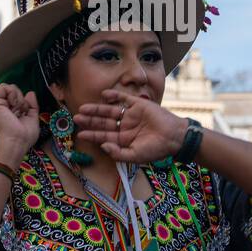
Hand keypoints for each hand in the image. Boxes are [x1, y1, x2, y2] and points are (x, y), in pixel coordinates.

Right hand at [0, 83, 39, 162]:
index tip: (24, 113)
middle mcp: (0, 107)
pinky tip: (14, 105)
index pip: (16, 97)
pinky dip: (13, 94)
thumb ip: (32, 105)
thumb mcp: (32, 119)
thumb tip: (30, 93)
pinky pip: (4, 87)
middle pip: (13, 91)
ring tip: (17, 110)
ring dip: (18, 98)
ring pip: (9, 88)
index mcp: (7, 112)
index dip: (23, 102)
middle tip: (21, 112)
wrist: (15, 143)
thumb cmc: (23, 137)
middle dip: (21, 100)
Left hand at [74, 88, 188, 163]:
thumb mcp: (135, 156)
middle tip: (76, 118)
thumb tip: (103, 146)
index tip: (79, 134)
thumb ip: (118, 153)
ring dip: (97, 109)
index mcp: (123, 139)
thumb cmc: (156, 149)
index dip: (92, 135)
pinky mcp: (138, 104)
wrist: (174, 137)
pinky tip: (103, 95)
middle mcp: (125, 126)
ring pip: (110, 110)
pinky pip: (123, 98)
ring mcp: (131, 114)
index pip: (104, 136)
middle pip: (103, 122)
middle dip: (90, 120)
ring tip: (84, 108)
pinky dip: (114, 95)